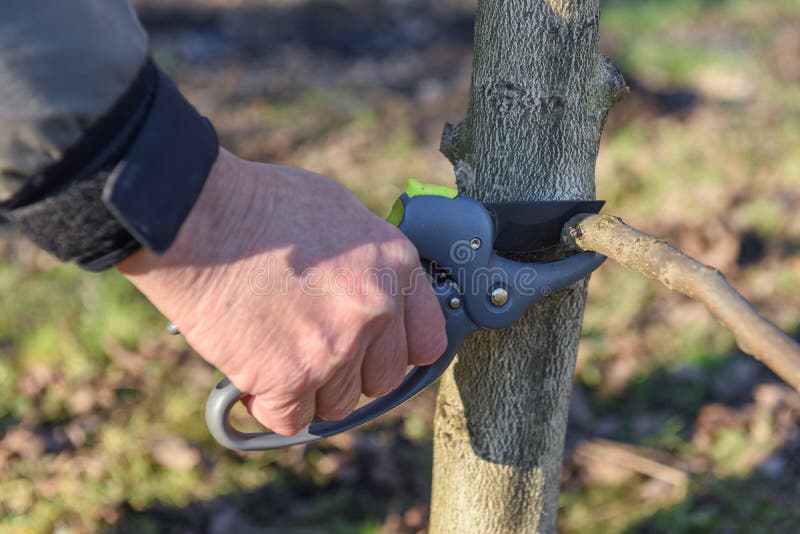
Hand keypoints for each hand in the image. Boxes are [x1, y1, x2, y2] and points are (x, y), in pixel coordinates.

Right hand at [118, 148, 446, 434]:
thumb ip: (367, 262)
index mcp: (394, 265)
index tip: (376, 354)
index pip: (426, 340)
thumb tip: (371, 291)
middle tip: (315, 350)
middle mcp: (375, 308)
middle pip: (383, 378)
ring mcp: (336, 346)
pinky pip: (292, 419)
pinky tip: (251, 375)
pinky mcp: (290, 376)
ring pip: (339, 403)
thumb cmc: (259, 204)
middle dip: (351, 371)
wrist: (198, 216)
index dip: (396, 350)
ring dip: (311, 389)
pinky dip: (270, 405)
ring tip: (276, 354)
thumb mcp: (339, 213)